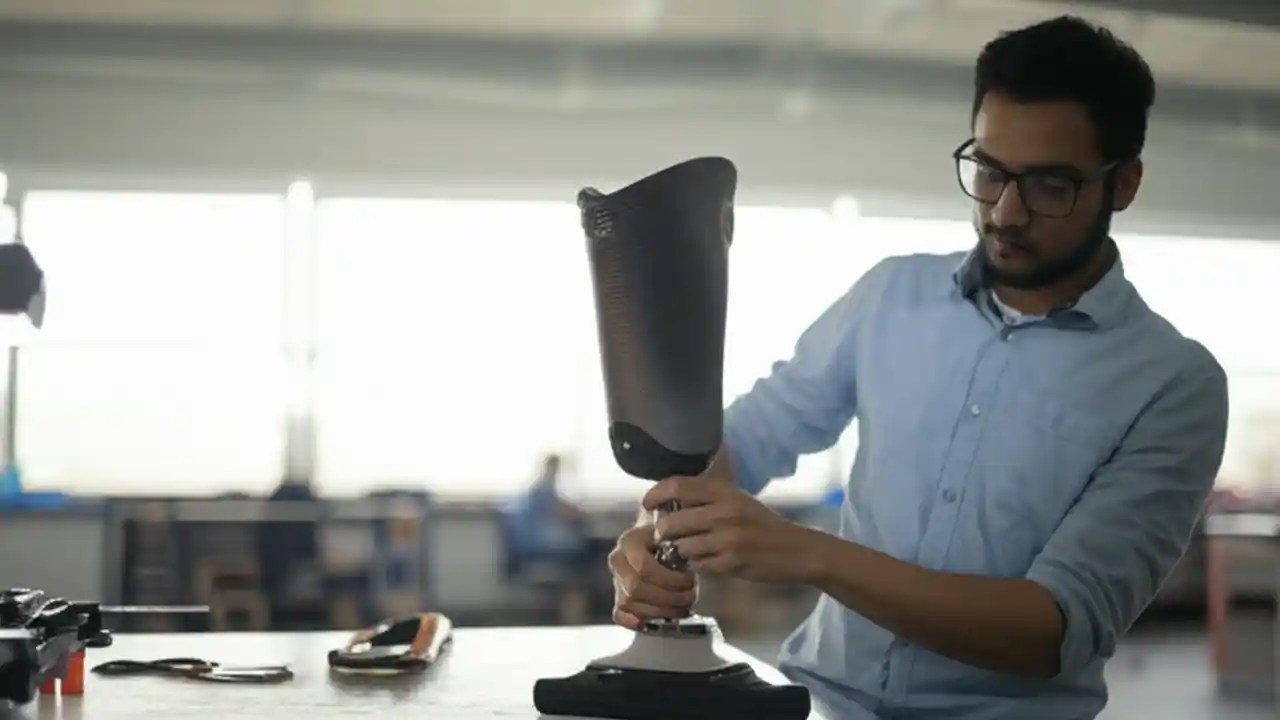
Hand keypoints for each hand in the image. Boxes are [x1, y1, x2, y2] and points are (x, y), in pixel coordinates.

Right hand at [607, 524, 698, 629]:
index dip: (669, 578)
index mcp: (629, 542)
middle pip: (637, 588)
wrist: (655, 538)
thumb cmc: (668, 535)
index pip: (644, 567)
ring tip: (684, 607)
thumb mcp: (672, 529)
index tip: (690, 579)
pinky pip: (619, 614)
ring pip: (631, 604)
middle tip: (691, 595)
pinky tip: (648, 623)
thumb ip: (676, 537)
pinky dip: (632, 622)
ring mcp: (617, 581)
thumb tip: (688, 552)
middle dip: (668, 597)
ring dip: (661, 611)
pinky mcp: (619, 598)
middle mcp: (618, 561)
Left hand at [644, 475, 824, 584]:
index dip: (655, 494)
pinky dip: (695, 565)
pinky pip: (697, 565)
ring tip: (685, 551)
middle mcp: (724, 512)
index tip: (647, 504)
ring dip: (678, 552)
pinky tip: (704, 562)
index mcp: (725, 492)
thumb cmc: (763, 524)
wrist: (797, 550)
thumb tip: (669, 501)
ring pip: (681, 546)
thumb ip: (707, 499)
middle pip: (672, 521)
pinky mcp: (730, 563)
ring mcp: (727, 539)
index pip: (678, 486)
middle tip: (665, 536)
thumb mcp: (738, 501)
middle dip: (663, 532)